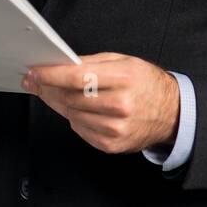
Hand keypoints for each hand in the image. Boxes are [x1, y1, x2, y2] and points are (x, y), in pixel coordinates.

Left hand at [21, 52, 178, 154]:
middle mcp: (120, 105)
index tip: (35, 72)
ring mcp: (115, 129)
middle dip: (48, 89)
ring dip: (58, 103)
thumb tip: (60, 64)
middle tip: (36, 82)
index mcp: (124, 78)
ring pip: (71, 114)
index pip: (77, 77)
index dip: (50, 75)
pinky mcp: (111, 145)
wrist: (171, 113)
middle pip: (70, 97)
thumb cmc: (146, 83)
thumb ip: (91, 62)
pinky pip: (80, 130)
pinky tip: (77, 109)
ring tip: (55, 93)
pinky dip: (73, 118)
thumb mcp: (123, 61)